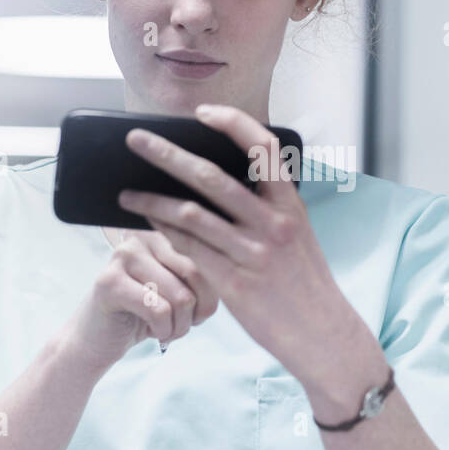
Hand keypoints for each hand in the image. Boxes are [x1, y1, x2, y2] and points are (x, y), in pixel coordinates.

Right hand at [58, 225, 217, 378]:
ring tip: (166, 329)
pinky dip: (163, 331)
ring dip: (180, 326)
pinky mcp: (109, 282)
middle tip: (184, 324)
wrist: (97, 340)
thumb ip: (205, 276)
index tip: (199, 311)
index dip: (212, 293)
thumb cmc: (148, 314)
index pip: (209, 255)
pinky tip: (151, 331)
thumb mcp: (183, 289)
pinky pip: (158, 310)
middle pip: (197, 273)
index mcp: (166, 230)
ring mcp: (124, 255)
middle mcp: (145, 235)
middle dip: (199, 310)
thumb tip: (229, 277)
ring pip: (180, 295)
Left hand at [116, 103, 372, 387]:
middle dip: (167, 154)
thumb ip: (266, 209)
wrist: (323, 336)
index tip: (202, 113)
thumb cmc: (305, 283)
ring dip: (151, 200)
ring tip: (125, 193)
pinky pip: (190, 250)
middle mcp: (273, 224)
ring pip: (191, 214)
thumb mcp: (297, 236)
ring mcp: (253, 254)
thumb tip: (219, 184)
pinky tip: (147, 225)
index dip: (232, 123)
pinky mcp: (235, 283)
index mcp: (290, 205)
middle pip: (211, 177)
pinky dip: (165, 232)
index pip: (263, 147)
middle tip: (136, 139)